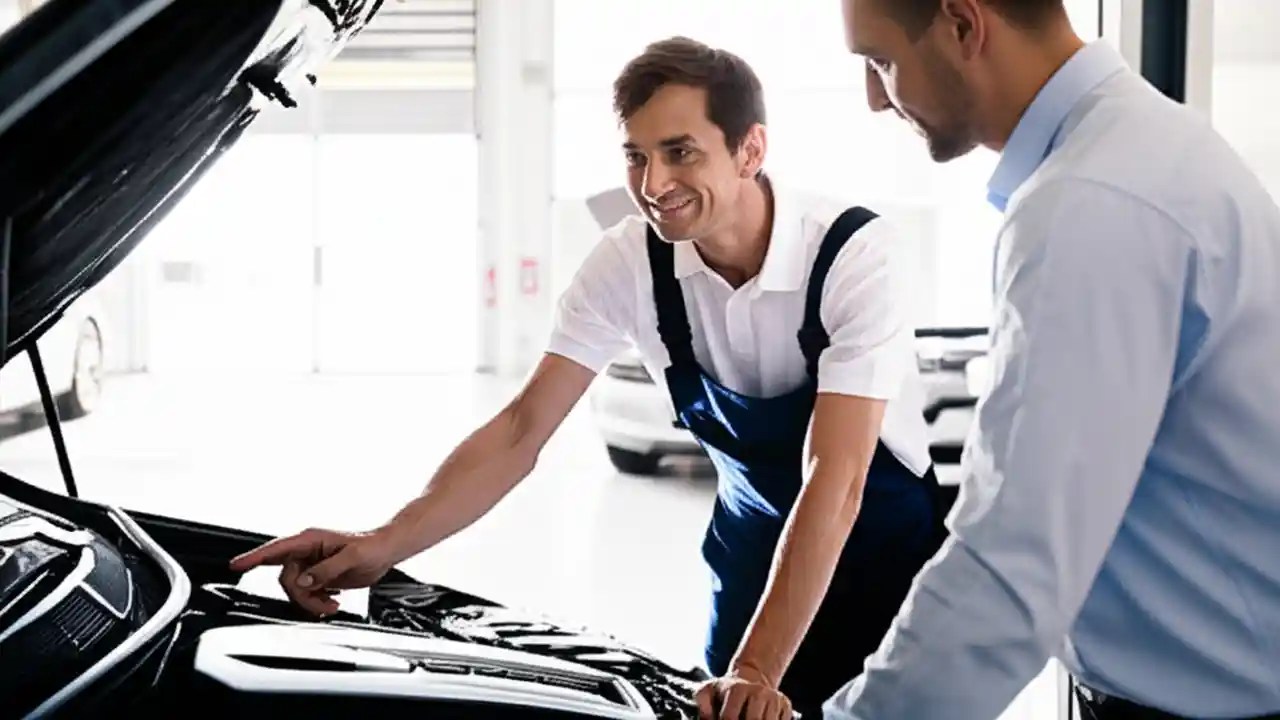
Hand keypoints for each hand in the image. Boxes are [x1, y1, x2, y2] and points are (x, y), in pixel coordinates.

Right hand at [228, 527, 400, 616]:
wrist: (386, 551)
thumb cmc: (373, 547)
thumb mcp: (352, 558)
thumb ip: (326, 570)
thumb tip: (305, 581)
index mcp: (310, 540)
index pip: (275, 549)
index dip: (253, 558)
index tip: (235, 566)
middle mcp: (307, 551)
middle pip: (286, 579)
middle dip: (303, 597)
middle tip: (326, 604)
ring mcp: (312, 564)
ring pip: (296, 589)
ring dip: (312, 602)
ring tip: (333, 605)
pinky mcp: (319, 575)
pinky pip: (306, 593)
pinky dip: (317, 601)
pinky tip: (333, 600)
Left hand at [695, 665, 793, 719]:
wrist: (751, 681)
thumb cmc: (725, 692)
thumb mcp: (708, 692)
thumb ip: (702, 703)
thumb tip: (708, 718)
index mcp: (737, 688)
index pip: (730, 717)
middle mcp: (758, 691)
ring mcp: (774, 698)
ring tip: (747, 718)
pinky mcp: (786, 705)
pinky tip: (761, 719)